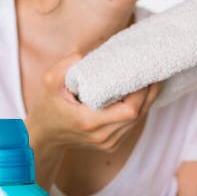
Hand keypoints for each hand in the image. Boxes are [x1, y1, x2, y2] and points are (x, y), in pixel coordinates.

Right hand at [25, 53, 161, 155]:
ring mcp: (109, 143)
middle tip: (152, 72)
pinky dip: (137, 109)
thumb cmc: (47, 107)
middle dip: (148, 93)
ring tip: (148, 79)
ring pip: (138, 122)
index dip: (141, 93)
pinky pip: (131, 126)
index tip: (143, 73)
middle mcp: (102, 136)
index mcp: (89, 122)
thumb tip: (92, 50)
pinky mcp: (112, 145)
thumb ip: (68, 65)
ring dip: (145, 101)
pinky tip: (138, 94)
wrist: (44, 136)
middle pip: (138, 116)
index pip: (129, 110)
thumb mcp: (49, 81)